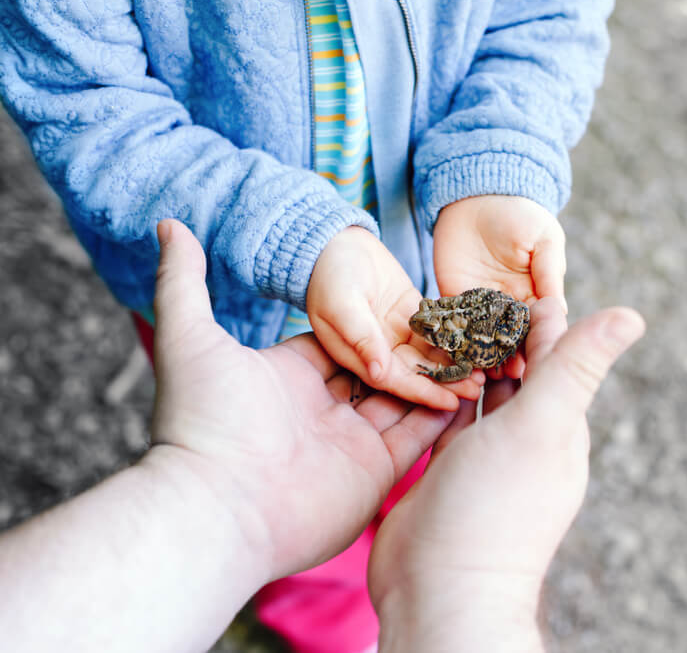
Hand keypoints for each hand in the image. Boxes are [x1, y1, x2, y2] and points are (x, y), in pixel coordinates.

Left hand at [151, 220, 460, 579]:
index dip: (369, 323)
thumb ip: (182, 281)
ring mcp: (349, 444)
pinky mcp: (374, 475)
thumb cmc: (202, 422)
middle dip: (411, 351)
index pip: (340, 342)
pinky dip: (443, 418)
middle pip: (377, 371)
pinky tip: (471, 388)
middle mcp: (321, 411)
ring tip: (473, 351)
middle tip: (451, 325)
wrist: (216, 509)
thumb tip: (167, 223)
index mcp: (288, 378)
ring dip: (435, 380)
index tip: (405, 297)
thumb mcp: (189, 337)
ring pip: (403, 402)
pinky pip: (417, 439)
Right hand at [306, 227, 483, 409]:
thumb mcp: (341, 305)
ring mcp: (397, 334)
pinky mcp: (412, 315)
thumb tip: (379, 373)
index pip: (395, 382)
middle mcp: (381, 351)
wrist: (336, 244)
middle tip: (477, 391)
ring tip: (483, 372)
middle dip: (447, 383)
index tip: (451, 404)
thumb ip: (361, 337)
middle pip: (418, 373)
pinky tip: (477, 344)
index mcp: (360, 356)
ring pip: (430, 355)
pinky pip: (437, 332)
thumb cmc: (330, 275)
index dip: (423, 393)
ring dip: (455, 365)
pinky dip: (455, 339)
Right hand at [369, 297, 644, 651]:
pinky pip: (451, 419)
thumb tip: (632, 314)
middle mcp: (528, 439)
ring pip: (483, 394)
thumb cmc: (494, 507)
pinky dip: (443, 393)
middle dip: (500, 334)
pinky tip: (427, 370)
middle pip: (518, 372)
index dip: (537, 318)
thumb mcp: (542, 426)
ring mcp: (487, 458)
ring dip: (471, 361)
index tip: (512, 278)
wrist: (441, 589)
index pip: (556, 357)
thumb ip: (576, 367)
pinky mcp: (449, 471)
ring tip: (444, 320)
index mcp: (559, 426)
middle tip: (468, 291)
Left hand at [433, 196, 566, 377]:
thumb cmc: (517, 214)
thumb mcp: (542, 239)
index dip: (536, 344)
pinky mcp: (453, 300)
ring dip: (481, 357)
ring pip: (481, 340)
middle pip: (509, 341)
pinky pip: (454, 325)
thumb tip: (559, 310)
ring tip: (481, 373)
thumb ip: (549, 272)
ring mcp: (479, 307)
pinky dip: (453, 342)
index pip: (537, 327)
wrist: (475, 196)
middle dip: (509, 358)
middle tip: (508, 374)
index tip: (534, 360)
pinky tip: (453, 358)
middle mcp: (508, 307)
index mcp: (535, 295)